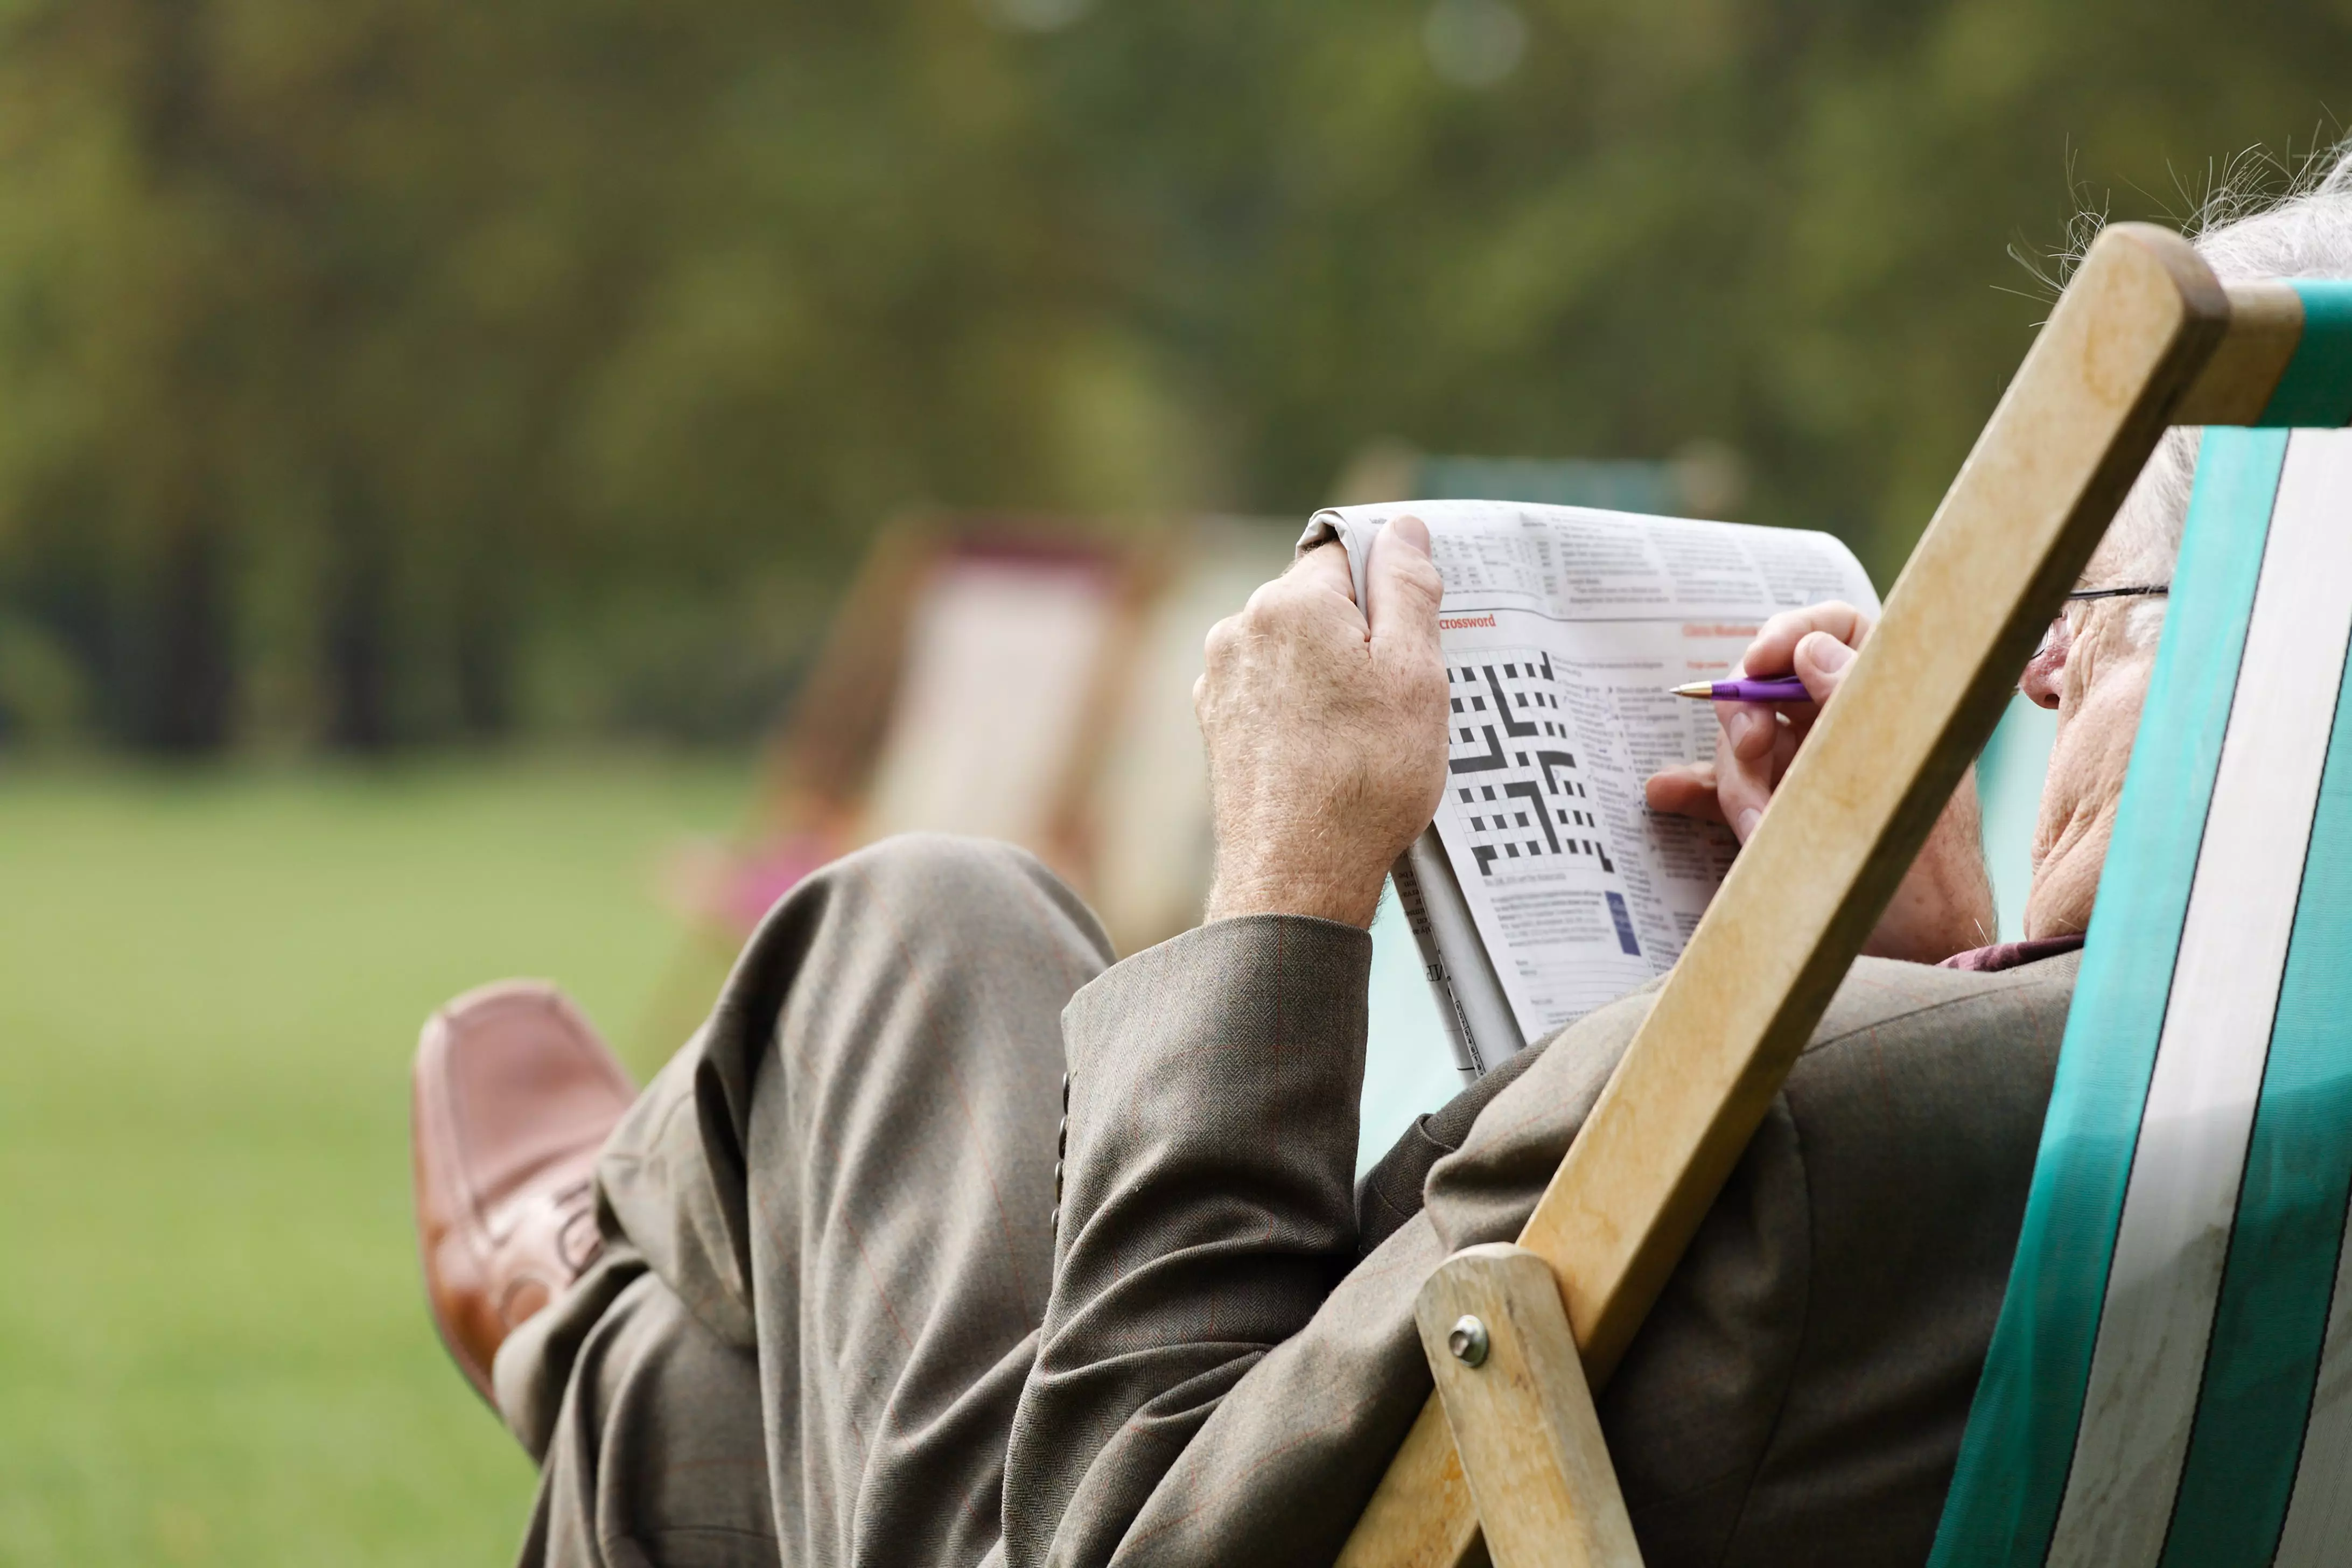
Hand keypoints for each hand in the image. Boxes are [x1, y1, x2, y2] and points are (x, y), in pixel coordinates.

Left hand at [1196, 517, 1449, 928]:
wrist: (1297, 877)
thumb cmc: (1367, 779)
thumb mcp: (1415, 675)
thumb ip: (1408, 589)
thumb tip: (1403, 530)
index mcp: (1291, 603)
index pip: (1349, 553)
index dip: (1391, 588)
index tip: (1417, 635)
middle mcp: (1241, 628)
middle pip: (1319, 601)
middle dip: (1361, 633)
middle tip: (1400, 694)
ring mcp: (1220, 677)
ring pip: (1295, 648)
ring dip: (1331, 674)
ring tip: (1365, 733)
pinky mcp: (1217, 722)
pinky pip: (1272, 690)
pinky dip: (1302, 708)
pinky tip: (1330, 752)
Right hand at [1644, 602, 1995, 962]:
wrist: (1918, 961)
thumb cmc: (1925, 880)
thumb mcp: (1891, 783)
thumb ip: (1852, 708)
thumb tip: (1812, 647)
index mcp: (1893, 707)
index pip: (1840, 630)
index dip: (1791, 632)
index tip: (1757, 662)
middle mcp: (1850, 729)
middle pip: (1772, 687)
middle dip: (1748, 720)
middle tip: (1753, 753)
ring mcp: (1811, 772)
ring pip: (1745, 744)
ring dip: (1734, 784)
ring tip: (1759, 833)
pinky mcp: (1782, 814)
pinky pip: (1727, 789)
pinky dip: (1697, 791)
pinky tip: (1666, 796)